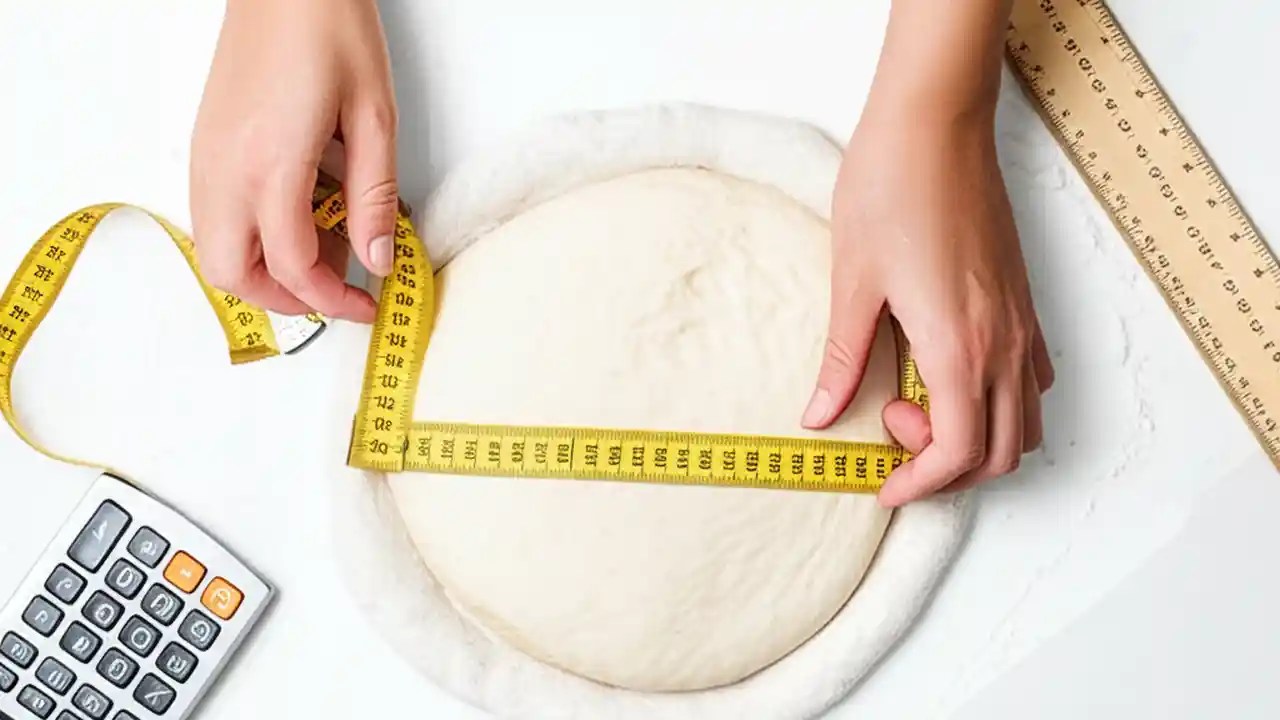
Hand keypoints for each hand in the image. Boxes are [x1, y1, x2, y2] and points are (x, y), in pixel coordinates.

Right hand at [190, 0, 398, 322]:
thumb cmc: (328, 29)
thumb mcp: (373, 117)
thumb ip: (373, 197)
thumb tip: (377, 258)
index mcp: (270, 165)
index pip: (292, 267)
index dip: (332, 299)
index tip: (366, 304)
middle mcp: (224, 168)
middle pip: (232, 273)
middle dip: (285, 300)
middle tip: (337, 292)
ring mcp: (206, 157)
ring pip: (214, 248)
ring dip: (264, 269)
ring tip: (323, 251)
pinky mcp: (204, 144)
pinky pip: (213, 214)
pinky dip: (249, 236)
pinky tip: (297, 214)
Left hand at [803, 107, 1053, 506]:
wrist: (936, 124)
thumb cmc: (889, 191)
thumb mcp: (852, 282)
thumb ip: (842, 360)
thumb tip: (819, 416)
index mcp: (957, 347)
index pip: (958, 452)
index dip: (920, 484)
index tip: (883, 485)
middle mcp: (1001, 344)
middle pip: (1001, 452)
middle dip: (947, 467)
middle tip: (890, 428)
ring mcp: (1020, 322)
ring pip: (1025, 421)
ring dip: (977, 438)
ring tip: (917, 401)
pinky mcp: (1023, 300)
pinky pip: (1033, 378)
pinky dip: (1000, 402)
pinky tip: (950, 374)